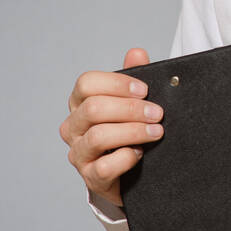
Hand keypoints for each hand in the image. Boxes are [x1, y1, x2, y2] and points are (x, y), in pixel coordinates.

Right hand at [60, 47, 157, 208]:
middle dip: (131, 109)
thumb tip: (137, 53)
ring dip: (133, 132)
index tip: (145, 90)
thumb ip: (134, 78)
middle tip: (157, 113)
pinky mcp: (90, 177)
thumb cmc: (129, 133)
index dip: (117, 84)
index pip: (86, 83)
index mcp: (80, 103)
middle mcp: (73, 127)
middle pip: (94, 108)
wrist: (131, 174)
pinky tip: (140, 154)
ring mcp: (79, 153)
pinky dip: (126, 158)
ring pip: (98, 136)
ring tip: (156, 132)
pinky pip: (105, 166)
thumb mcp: (133, 104)